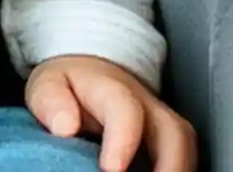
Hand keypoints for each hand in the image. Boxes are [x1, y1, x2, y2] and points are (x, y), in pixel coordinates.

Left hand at [26, 55, 196, 171]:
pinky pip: (181, 159)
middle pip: (174, 134)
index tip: (111, 169)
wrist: (88, 72)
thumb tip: (64, 128)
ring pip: (185, 149)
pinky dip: (172, 170)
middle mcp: (148, 106)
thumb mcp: (47, 85)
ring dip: (175, 170)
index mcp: (112, 89)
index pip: (126, 111)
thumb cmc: (68, 84)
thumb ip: (52, 102)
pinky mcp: (170, 141)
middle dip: (169, 166)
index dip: (123, 141)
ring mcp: (163, 123)